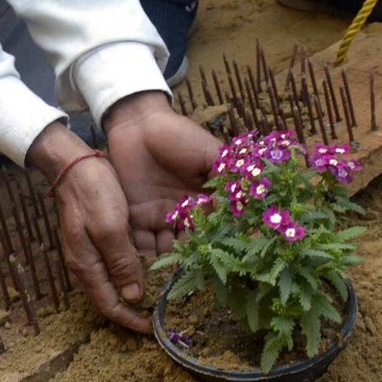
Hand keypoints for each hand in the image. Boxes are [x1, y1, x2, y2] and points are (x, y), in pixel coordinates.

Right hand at [28, 123, 147, 331]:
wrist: (73, 163)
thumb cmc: (91, 192)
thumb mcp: (109, 227)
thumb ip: (121, 262)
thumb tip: (133, 296)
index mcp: (86, 265)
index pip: (108, 304)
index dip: (128, 320)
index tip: (150, 329)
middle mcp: (88, 261)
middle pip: (112, 293)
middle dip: (134, 305)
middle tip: (161, 310)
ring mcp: (93, 247)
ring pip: (118, 276)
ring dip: (137, 284)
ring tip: (163, 287)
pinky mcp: (100, 233)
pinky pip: (120, 258)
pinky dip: (136, 265)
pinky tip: (154, 260)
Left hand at [102, 91, 220, 255]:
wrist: (140, 124)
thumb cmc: (179, 135)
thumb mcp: (210, 153)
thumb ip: (226, 177)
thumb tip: (245, 205)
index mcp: (204, 201)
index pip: (214, 228)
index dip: (216, 240)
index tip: (217, 248)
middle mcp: (183, 214)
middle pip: (191, 244)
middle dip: (193, 254)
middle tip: (192, 257)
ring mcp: (159, 217)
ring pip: (167, 249)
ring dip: (169, 256)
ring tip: (170, 254)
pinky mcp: (135, 216)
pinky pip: (140, 241)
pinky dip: (143, 250)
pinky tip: (148, 251)